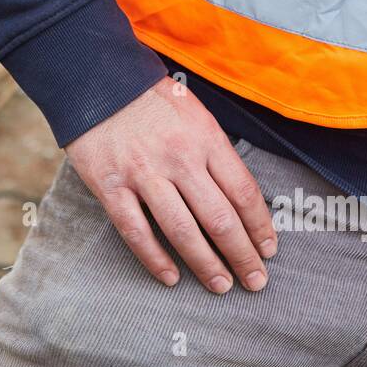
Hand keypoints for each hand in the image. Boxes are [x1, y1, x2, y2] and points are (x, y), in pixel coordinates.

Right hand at [65, 77, 276, 292]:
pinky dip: (155, 258)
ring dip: (206, 264)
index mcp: (205, 138)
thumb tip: (241, 198)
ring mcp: (143, 174)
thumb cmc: (152, 100)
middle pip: (220, 218)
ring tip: (222, 286)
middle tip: (255, 281)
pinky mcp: (111, 186)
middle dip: (242, 255)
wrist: (97, 79)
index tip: (268, 249)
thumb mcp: (195, 113)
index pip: (243, 192)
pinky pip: (136, 231)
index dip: (260, 226)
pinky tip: (170, 277)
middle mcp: (179, 158)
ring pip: (182, 230)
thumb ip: (216, 152)